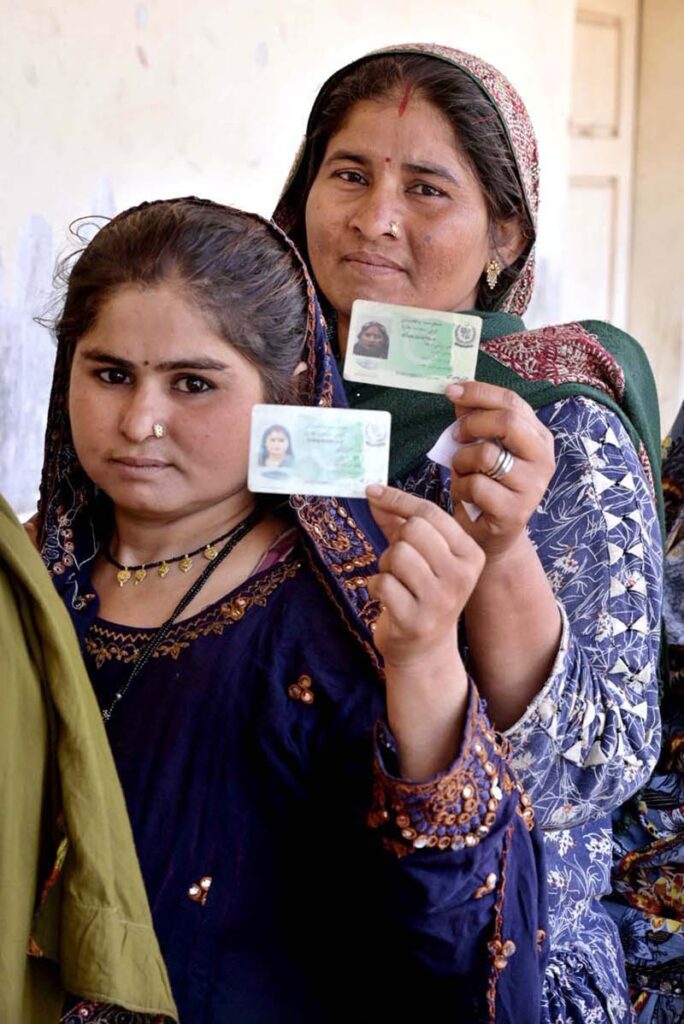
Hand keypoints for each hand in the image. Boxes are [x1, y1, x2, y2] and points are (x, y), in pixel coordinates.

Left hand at [365, 485, 484, 666]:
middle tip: (399, 563)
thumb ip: (399, 520)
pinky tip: (388, 599)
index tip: (372, 491)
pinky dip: (376, 586)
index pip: (430, 513)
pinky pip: (382, 582)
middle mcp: (462, 575)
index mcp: (470, 554)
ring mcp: (441, 600)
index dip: (397, 499)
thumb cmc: (421, 592)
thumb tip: (374, 491)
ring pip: (397, 554)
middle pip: (412, 530)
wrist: (425, 650)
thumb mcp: (422, 555)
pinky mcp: (416, 620)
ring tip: (396, 582)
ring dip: (386, 565)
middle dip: (396, 542)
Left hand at [447, 381, 554, 557]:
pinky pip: (476, 485)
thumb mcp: (481, 447)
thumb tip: (457, 391)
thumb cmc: (485, 486)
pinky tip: (466, 497)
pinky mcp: (515, 511)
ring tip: (463, 473)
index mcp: (538, 438)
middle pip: (507, 421)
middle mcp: (543, 459)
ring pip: (486, 454)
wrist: (491, 535)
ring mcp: (532, 487)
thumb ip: (474, 420)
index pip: (513, 402)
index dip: (480, 392)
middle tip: (455, 436)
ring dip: (462, 461)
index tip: (451, 391)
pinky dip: (461, 487)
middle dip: (472, 424)